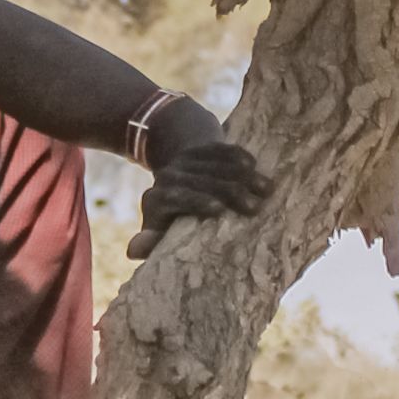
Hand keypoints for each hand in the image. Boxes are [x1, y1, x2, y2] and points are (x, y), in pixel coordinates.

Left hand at [130, 108, 271, 257]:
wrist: (176, 175)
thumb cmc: (173, 216)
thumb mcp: (160, 230)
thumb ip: (152, 241)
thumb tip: (132, 252)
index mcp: (156, 199)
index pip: (174, 198)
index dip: (195, 201)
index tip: (218, 209)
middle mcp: (168, 175)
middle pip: (200, 181)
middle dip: (229, 192)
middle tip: (254, 206)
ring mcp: (185, 159)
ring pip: (214, 164)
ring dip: (242, 175)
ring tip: (267, 188)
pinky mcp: (201, 146)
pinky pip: (220, 148)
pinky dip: (237, 155)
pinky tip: (254, 164)